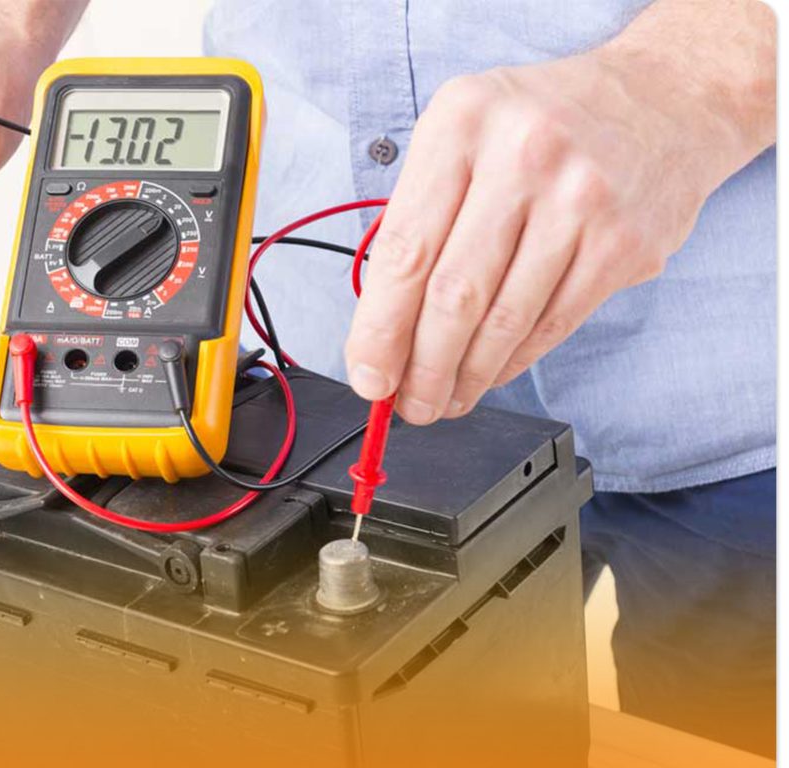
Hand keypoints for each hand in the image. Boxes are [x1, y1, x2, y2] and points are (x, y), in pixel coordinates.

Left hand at [344, 24, 768, 422]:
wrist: (665, 98)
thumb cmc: (540, 126)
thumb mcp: (463, 135)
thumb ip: (421, 216)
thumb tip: (381, 329)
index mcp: (462, 122)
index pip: (405, 250)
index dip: (379, 329)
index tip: (366, 376)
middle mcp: (522, 155)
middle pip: (452, 295)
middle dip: (420, 369)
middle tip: (408, 406)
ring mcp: (581, 199)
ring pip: (504, 320)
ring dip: (466, 377)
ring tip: (444, 400)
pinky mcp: (625, 243)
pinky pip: (553, 324)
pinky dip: (513, 361)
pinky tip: (491, 373)